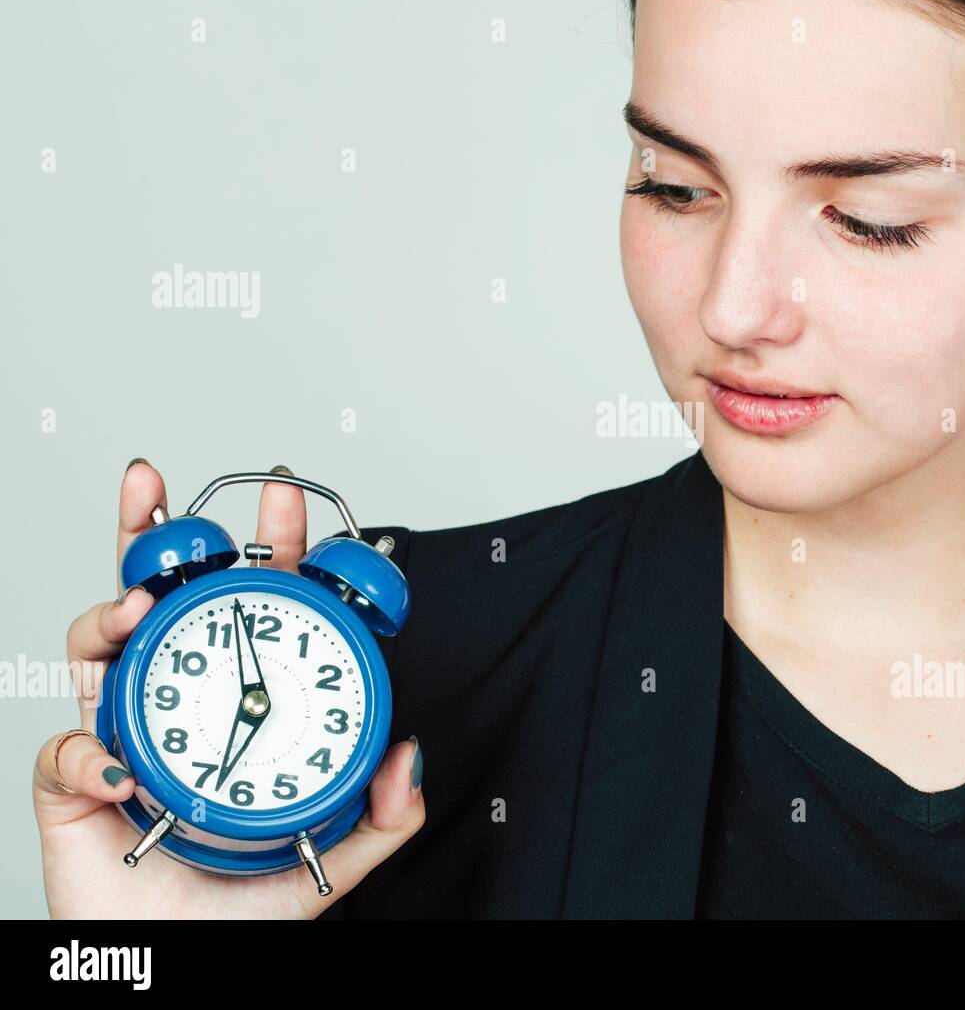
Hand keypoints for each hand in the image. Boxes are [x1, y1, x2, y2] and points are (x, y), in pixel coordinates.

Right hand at [33, 460, 423, 918]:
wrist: (175, 962)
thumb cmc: (244, 904)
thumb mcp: (331, 856)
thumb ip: (381, 817)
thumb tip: (410, 759)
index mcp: (244, 700)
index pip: (256, 609)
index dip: (268, 552)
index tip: (285, 504)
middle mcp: (181, 699)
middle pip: (164, 598)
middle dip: (156, 532)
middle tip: (160, 490)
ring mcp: (124, 731)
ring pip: (95, 645)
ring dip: (107, 616)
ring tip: (133, 612)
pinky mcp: (74, 783)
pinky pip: (66, 752)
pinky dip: (87, 757)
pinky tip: (121, 774)